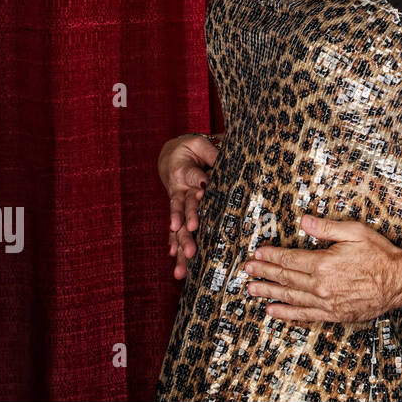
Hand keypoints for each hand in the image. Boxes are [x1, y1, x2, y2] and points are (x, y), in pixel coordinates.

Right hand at [157, 134, 217, 279]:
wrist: (171, 155)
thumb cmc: (191, 149)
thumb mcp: (200, 145)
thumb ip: (212, 154)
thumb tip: (230, 163)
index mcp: (185, 170)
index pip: (195, 177)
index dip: (200, 182)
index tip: (204, 189)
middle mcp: (180, 189)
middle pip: (185, 205)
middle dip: (189, 219)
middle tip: (192, 231)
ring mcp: (178, 202)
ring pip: (179, 222)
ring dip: (182, 239)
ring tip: (187, 255)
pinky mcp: (178, 210)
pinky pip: (175, 229)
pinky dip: (174, 242)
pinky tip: (174, 257)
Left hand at [243, 215, 401, 322]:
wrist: (399, 282)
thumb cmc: (380, 255)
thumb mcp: (355, 232)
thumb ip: (326, 228)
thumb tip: (303, 220)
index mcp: (323, 264)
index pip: (289, 260)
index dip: (271, 256)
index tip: (257, 253)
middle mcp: (320, 286)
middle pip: (285, 278)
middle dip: (264, 273)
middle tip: (247, 271)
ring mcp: (325, 302)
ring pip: (290, 297)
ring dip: (269, 293)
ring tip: (251, 290)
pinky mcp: (333, 314)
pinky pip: (304, 315)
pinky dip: (286, 313)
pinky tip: (273, 311)